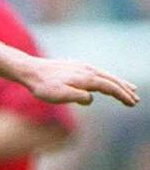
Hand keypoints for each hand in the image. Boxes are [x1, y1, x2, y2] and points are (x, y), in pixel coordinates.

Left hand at [20, 57, 138, 107]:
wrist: (32, 71)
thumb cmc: (44, 87)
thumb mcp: (60, 95)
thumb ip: (78, 97)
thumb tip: (91, 99)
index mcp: (86, 78)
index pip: (110, 87)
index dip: (122, 95)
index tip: (132, 103)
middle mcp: (88, 70)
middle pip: (112, 80)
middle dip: (125, 90)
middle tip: (136, 99)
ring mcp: (83, 67)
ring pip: (106, 76)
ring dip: (119, 83)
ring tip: (129, 89)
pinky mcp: (77, 66)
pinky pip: (98, 73)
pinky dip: (107, 79)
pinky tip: (106, 82)